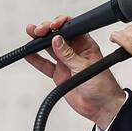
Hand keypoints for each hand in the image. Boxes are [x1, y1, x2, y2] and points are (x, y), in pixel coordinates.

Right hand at [24, 14, 126, 128]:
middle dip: (47, 30)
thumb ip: (68, 55)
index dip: (61, 24)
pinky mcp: (59, 74)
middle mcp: (75, 51)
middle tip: (38, 31)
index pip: (72, 28)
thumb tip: (57, 41)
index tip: (53, 26)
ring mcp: (66, 62)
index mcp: (86, 45)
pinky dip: (37, 60)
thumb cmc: (103, 86)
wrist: (101, 107)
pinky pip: (45, 65)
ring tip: (30, 33)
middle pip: (58, 36)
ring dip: (39, 41)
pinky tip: (29, 54)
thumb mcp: (85, 67)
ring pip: (49, 48)